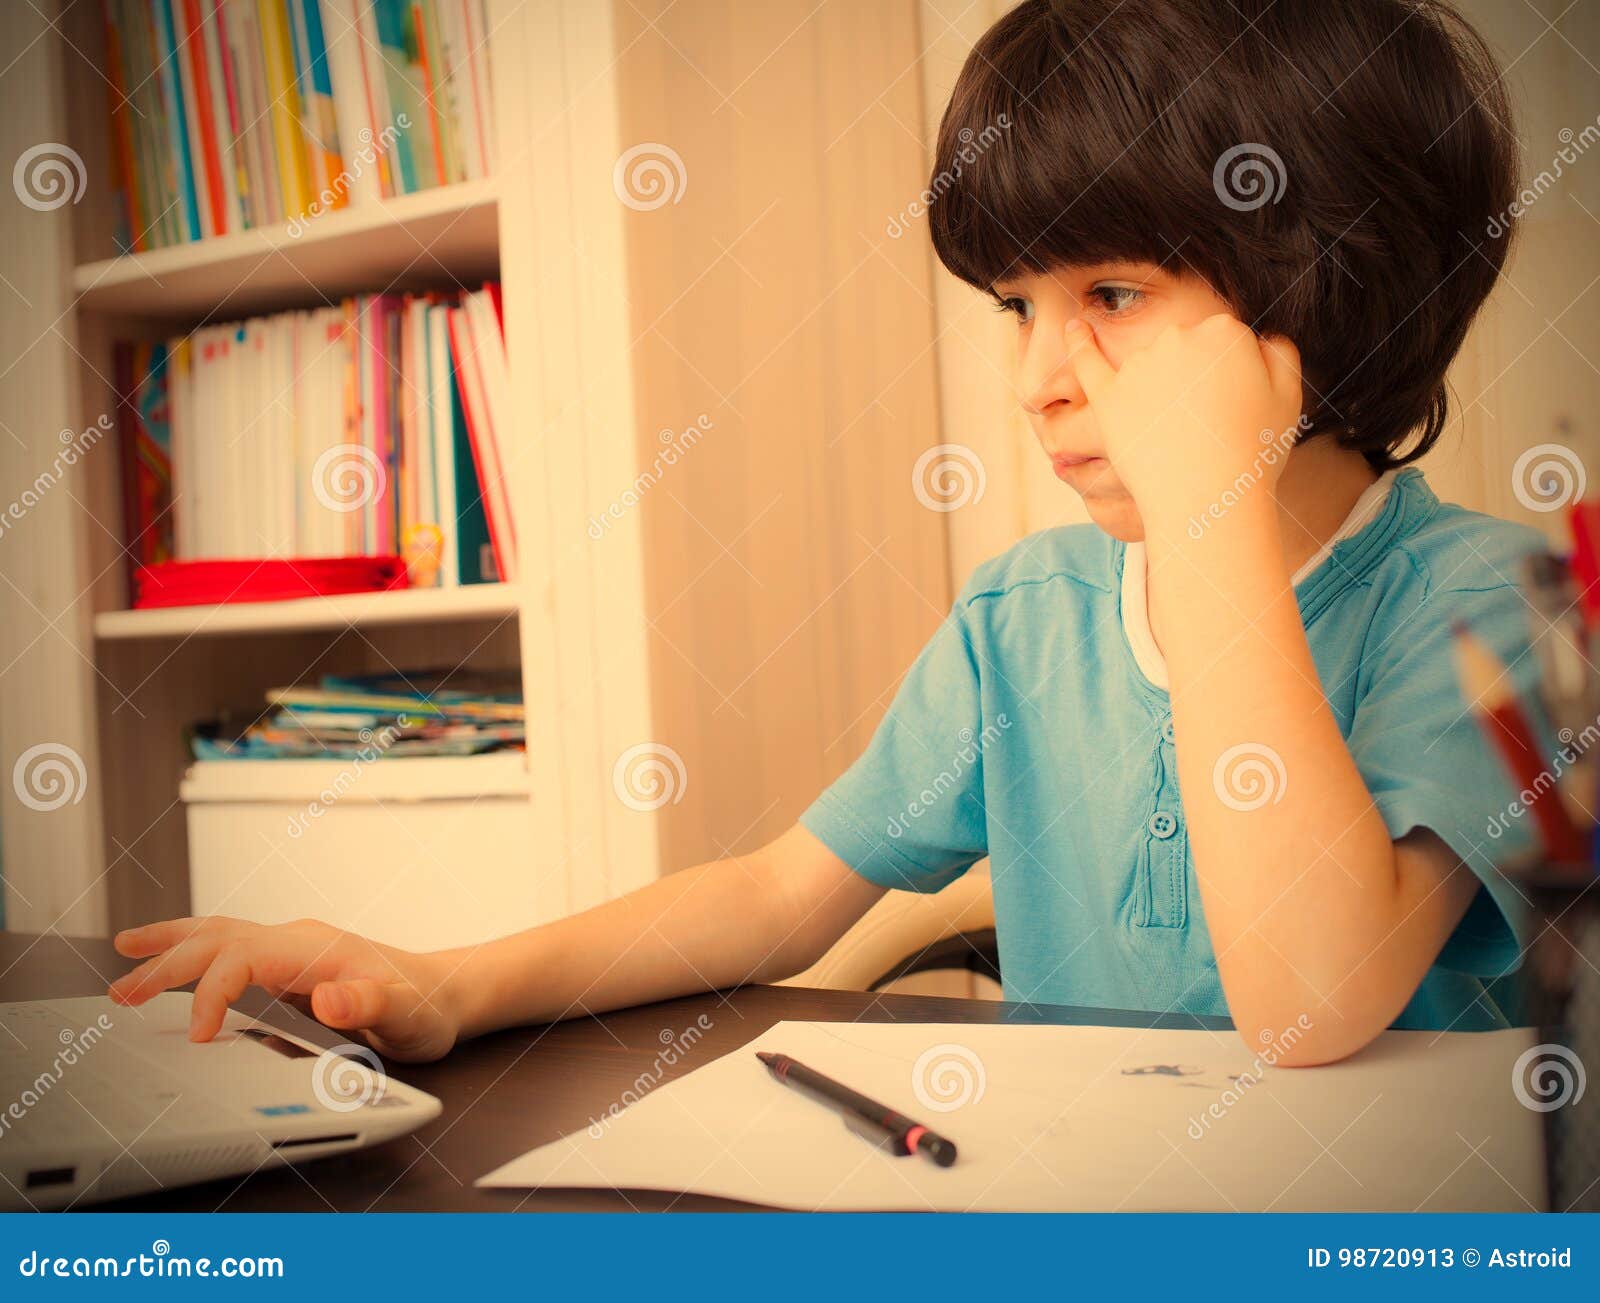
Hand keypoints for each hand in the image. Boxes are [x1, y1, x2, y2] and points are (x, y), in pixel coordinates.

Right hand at [109, 916, 458, 1062]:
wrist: (447, 995)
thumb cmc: (428, 1005)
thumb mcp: (407, 1014)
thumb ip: (369, 1004)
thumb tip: (327, 995)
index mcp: (315, 948)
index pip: (243, 959)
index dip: (213, 994)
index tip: (200, 1037)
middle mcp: (297, 941)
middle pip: (219, 939)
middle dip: (166, 962)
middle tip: (120, 991)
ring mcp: (291, 951)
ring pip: (220, 935)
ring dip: (172, 946)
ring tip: (125, 953)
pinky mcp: (288, 967)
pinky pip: (231, 952)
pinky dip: (196, 954)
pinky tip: (174, 964)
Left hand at [1063, 313, 1302, 535]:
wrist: (1208, 498)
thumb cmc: (1252, 452)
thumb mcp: (1288, 396)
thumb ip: (1278, 354)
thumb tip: (1259, 339)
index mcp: (1224, 332)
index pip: (1224, 342)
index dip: (1231, 377)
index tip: (1232, 406)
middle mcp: (1176, 338)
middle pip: (1184, 350)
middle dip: (1194, 380)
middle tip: (1206, 426)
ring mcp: (1138, 367)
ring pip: (1148, 369)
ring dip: (1157, 392)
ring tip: (1175, 436)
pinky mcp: (1108, 397)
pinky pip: (1086, 362)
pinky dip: (1078, 344)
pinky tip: (1073, 329)